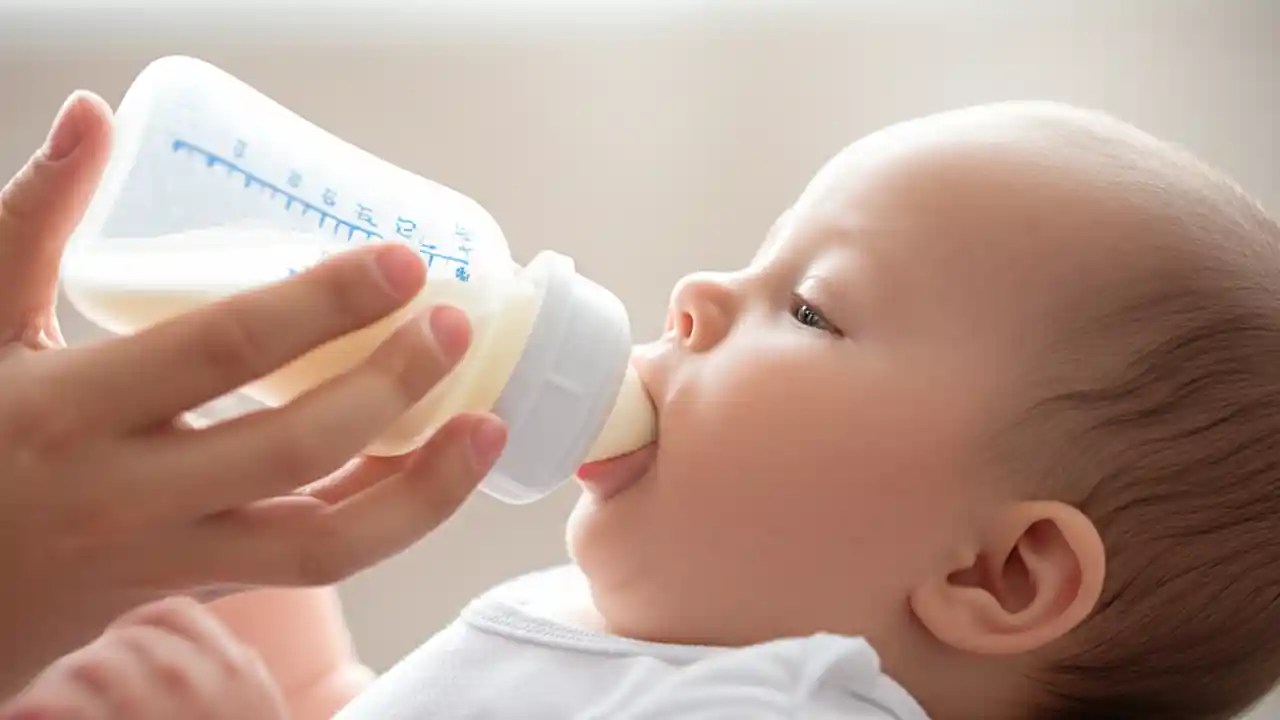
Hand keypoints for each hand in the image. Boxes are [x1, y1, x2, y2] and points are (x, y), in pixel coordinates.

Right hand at [0, 93, 507, 695]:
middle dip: (391, 388)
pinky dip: (380, 517)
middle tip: (455, 329)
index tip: (405, 265)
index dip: (325, 305)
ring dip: (419, 490)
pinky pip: (308, 563)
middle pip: (292, 450)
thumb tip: (92, 115)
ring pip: (319, 546)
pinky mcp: (196, 588)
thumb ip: (31, 222)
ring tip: (485, 429)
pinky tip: (428, 466)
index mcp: (72, 409)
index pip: (224, 348)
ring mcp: (167, 557)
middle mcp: (126, 495)